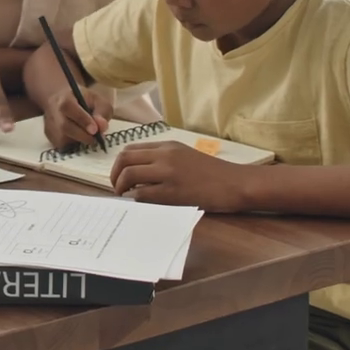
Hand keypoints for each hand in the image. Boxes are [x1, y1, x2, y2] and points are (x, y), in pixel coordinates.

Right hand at [40, 85, 114, 149]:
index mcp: (65, 99)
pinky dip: (72, 147)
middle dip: (82, 135)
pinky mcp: (50, 138)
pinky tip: (79, 141)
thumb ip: (102, 111)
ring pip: (62, 140)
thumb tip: (102, 126)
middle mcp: (53, 113)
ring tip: (87, 138)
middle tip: (95, 139)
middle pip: (64, 126)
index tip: (95, 130)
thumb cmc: (82, 101)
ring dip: (78, 142)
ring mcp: (49, 126)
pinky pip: (61, 147)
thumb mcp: (96, 100)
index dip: (83, 120)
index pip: (70, 109)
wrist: (59, 101)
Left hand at [109, 141, 249, 210]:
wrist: (235, 183)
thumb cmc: (213, 173)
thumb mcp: (185, 156)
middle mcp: (165, 155)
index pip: (131, 148)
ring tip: (125, 196)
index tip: (120, 175)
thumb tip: (138, 172)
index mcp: (167, 146)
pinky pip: (142, 193)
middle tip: (117, 187)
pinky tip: (137, 203)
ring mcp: (168, 172)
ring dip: (121, 186)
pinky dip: (133, 199)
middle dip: (115, 174)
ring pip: (129, 174)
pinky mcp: (172, 191)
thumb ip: (163, 159)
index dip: (119, 163)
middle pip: (125, 158)